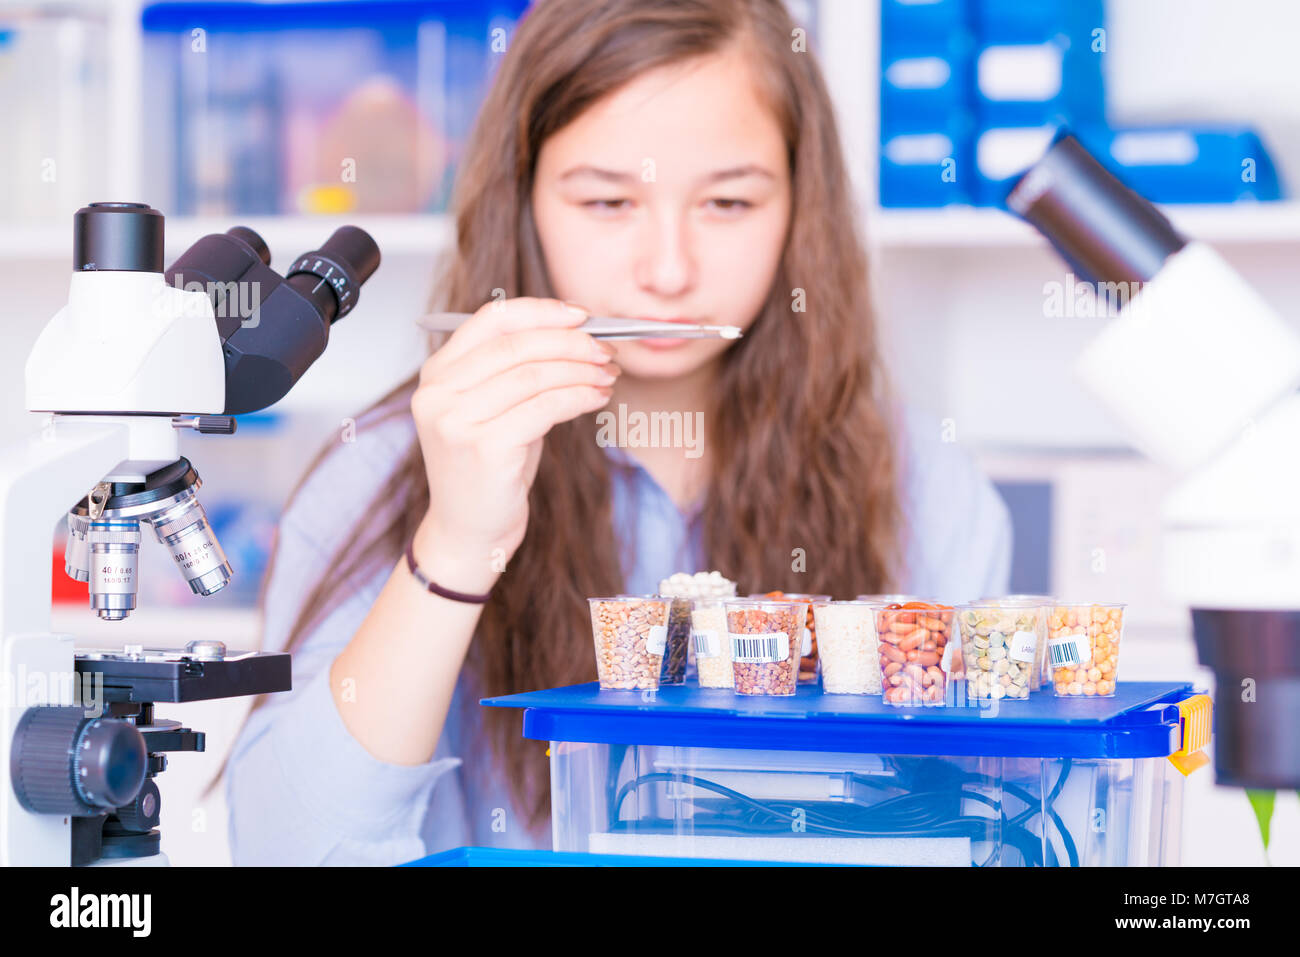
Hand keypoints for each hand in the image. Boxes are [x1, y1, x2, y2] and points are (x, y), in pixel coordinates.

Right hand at [409, 298, 618, 589]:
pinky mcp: (484, 448)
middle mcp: (438, 394)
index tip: (580, 315)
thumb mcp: (494, 410)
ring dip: (581, 370)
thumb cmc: (489, 469)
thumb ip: (518, 371)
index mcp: (437, 375)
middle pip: (517, 346)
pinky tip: (598, 397)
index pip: (490, 321)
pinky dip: (580, 396)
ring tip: (607, 374)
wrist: (470, 532)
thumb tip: (577, 334)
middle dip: (570, 342)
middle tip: (605, 348)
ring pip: (535, 375)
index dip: (540, 311)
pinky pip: (546, 407)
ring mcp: (457, 421)